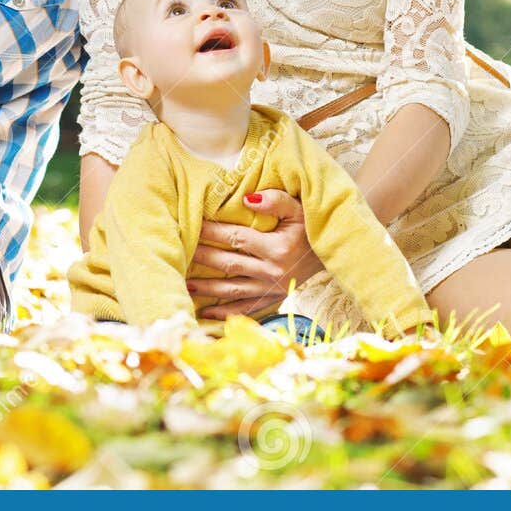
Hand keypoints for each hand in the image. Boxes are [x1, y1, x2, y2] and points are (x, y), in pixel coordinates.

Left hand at [186, 189, 323, 319]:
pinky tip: (205, 312)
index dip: (212, 232)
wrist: (332, 253)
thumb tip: (247, 198)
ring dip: (207, 288)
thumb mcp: (299, 209)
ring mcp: (271, 288)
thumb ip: (275, 201)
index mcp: (277, 248)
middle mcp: (272, 271)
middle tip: (179, 252)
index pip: (236, 238)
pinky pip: (245, 307)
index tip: (192, 224)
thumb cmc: (311, 227)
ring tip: (183, 283)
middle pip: (229, 264)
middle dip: (202, 258)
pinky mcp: (273, 298)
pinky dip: (225, 312)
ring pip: (232, 289)